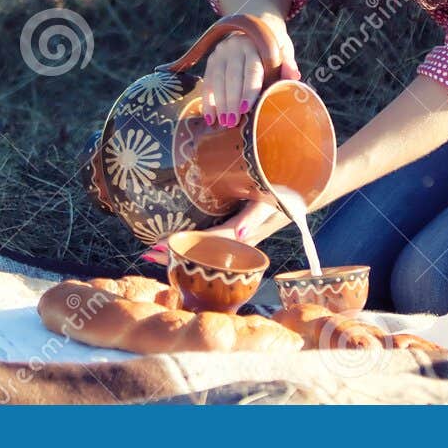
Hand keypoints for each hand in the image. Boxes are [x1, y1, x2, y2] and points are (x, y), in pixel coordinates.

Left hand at [140, 188, 286, 263]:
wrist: (300, 194)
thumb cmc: (286, 194)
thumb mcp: (275, 200)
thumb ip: (256, 216)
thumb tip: (237, 235)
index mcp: (244, 237)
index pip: (208, 243)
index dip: (185, 245)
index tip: (161, 245)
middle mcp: (237, 243)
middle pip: (202, 252)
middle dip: (176, 253)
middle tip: (147, 254)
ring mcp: (235, 240)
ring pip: (203, 249)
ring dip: (180, 249)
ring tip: (154, 252)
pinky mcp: (235, 233)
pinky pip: (210, 241)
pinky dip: (191, 242)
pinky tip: (176, 241)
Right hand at [201, 14, 299, 128]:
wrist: (256, 24)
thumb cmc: (273, 44)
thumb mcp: (283, 49)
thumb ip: (288, 63)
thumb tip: (294, 76)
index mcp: (256, 44)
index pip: (252, 70)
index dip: (248, 90)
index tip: (246, 109)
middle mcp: (236, 47)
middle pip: (232, 77)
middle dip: (231, 101)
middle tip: (232, 122)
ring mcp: (222, 52)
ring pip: (217, 80)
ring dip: (219, 103)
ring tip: (223, 122)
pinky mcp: (212, 59)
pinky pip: (208, 81)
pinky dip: (208, 100)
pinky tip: (210, 117)